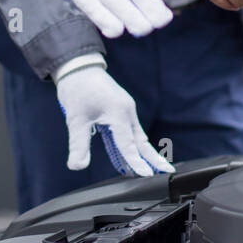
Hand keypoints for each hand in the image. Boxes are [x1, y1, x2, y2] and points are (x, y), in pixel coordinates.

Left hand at [55, 65, 173, 176]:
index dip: (136, 162)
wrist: (78, 68)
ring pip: (137, 137)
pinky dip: (132, 145)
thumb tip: (78, 166)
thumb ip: (79, 144)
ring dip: (144, 153)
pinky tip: (132, 156)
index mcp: (119, 113)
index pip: (129, 144)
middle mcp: (126, 112)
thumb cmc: (77, 89)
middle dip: (154, 158)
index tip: (147, 175)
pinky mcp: (121, 110)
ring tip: (154, 169)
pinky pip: (129, 132)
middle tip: (168, 172)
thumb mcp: (75, 119)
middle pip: (141, 141)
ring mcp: (125, 110)